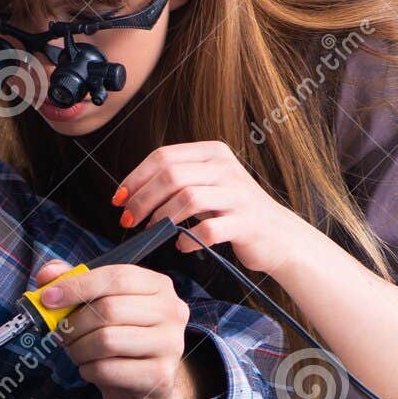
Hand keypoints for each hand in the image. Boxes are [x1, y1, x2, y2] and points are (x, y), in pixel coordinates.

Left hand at [34, 259, 202, 398]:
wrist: (144, 385)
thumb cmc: (120, 337)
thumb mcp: (99, 305)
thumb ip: (74, 283)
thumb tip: (48, 274)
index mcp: (158, 285)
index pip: (117, 277)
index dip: (78, 286)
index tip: (48, 298)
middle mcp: (171, 311)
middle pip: (110, 309)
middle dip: (74, 323)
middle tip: (61, 333)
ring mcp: (170, 345)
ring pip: (107, 340)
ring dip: (78, 348)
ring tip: (76, 351)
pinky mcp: (159, 376)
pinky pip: (108, 369)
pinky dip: (88, 370)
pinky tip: (90, 369)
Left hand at [113, 141, 311, 275]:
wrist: (278, 235)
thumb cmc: (232, 211)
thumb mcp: (206, 184)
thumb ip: (175, 180)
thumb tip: (129, 192)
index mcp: (212, 153)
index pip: (163, 156)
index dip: (135, 178)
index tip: (119, 199)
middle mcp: (226, 168)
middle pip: (171, 176)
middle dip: (142, 199)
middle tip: (128, 219)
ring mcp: (238, 195)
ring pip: (187, 198)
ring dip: (162, 218)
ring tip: (153, 230)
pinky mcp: (246, 223)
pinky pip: (208, 229)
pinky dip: (188, 240)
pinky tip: (181, 245)